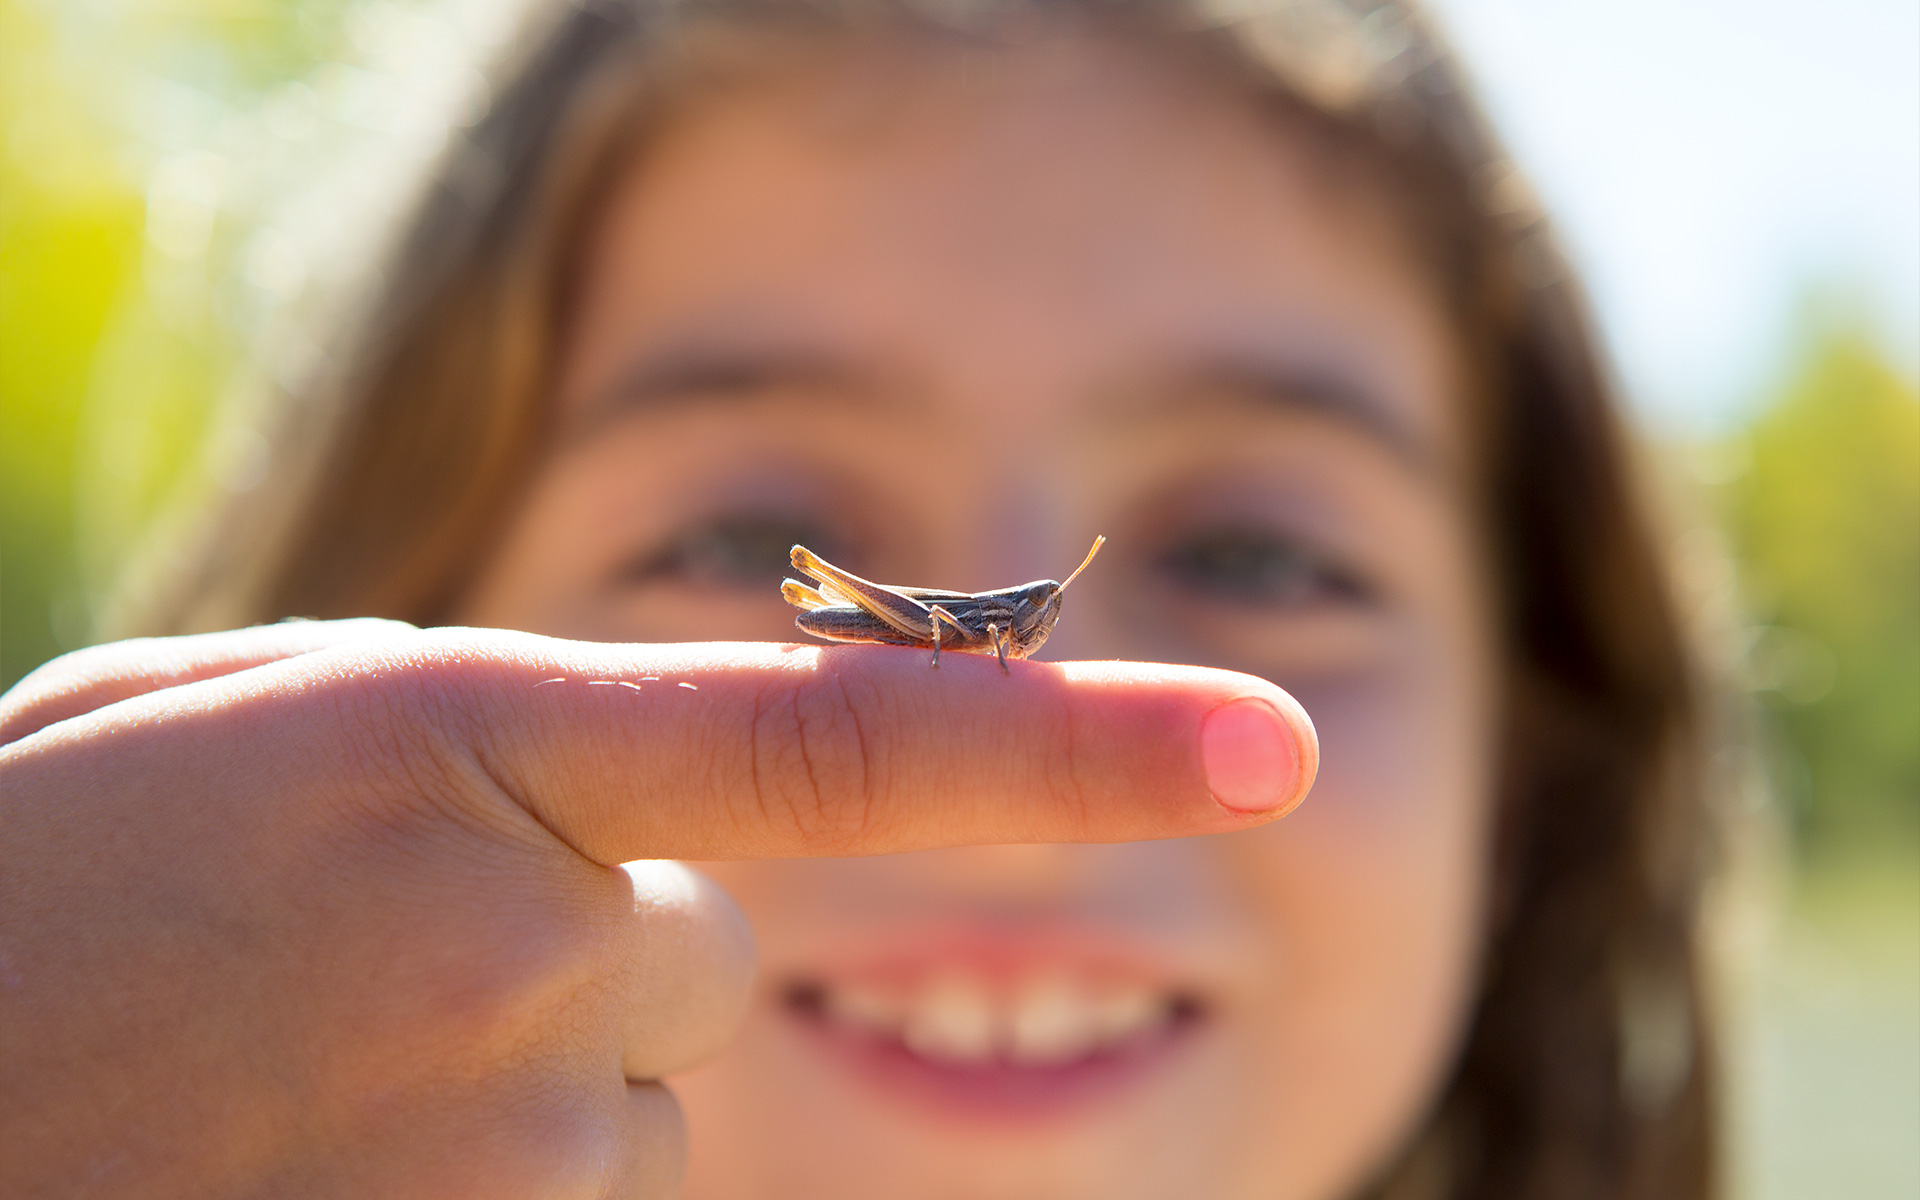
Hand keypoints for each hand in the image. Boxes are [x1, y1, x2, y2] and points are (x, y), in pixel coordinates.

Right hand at [0, 621, 1314, 1198]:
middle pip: (694, 955)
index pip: (848, 736)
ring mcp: (504, 1156)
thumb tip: (661, 825)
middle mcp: (518, 948)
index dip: (1085, 744)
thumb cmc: (25, 900)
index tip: (1276, 745)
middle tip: (350, 980)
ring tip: (287, 1086)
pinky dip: (483, 1195)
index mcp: (464, 742)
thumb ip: (477, 740)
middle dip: (574, 963)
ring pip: (627, 1112)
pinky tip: (318, 1165)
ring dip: (506, 1100)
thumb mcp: (228, 730)